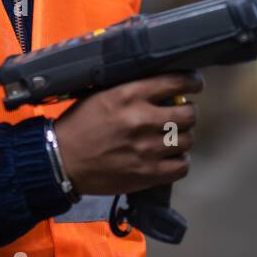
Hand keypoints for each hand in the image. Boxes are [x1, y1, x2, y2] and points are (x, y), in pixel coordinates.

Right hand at [52, 72, 202, 196]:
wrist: (61, 161)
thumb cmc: (80, 124)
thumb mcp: (103, 95)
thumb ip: (133, 90)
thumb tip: (163, 87)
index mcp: (129, 95)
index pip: (176, 81)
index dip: (192, 82)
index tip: (194, 84)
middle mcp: (142, 120)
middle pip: (189, 114)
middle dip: (187, 112)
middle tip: (180, 115)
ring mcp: (147, 149)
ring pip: (188, 140)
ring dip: (183, 137)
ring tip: (173, 138)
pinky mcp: (147, 174)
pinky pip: (182, 166)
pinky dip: (180, 161)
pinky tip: (170, 157)